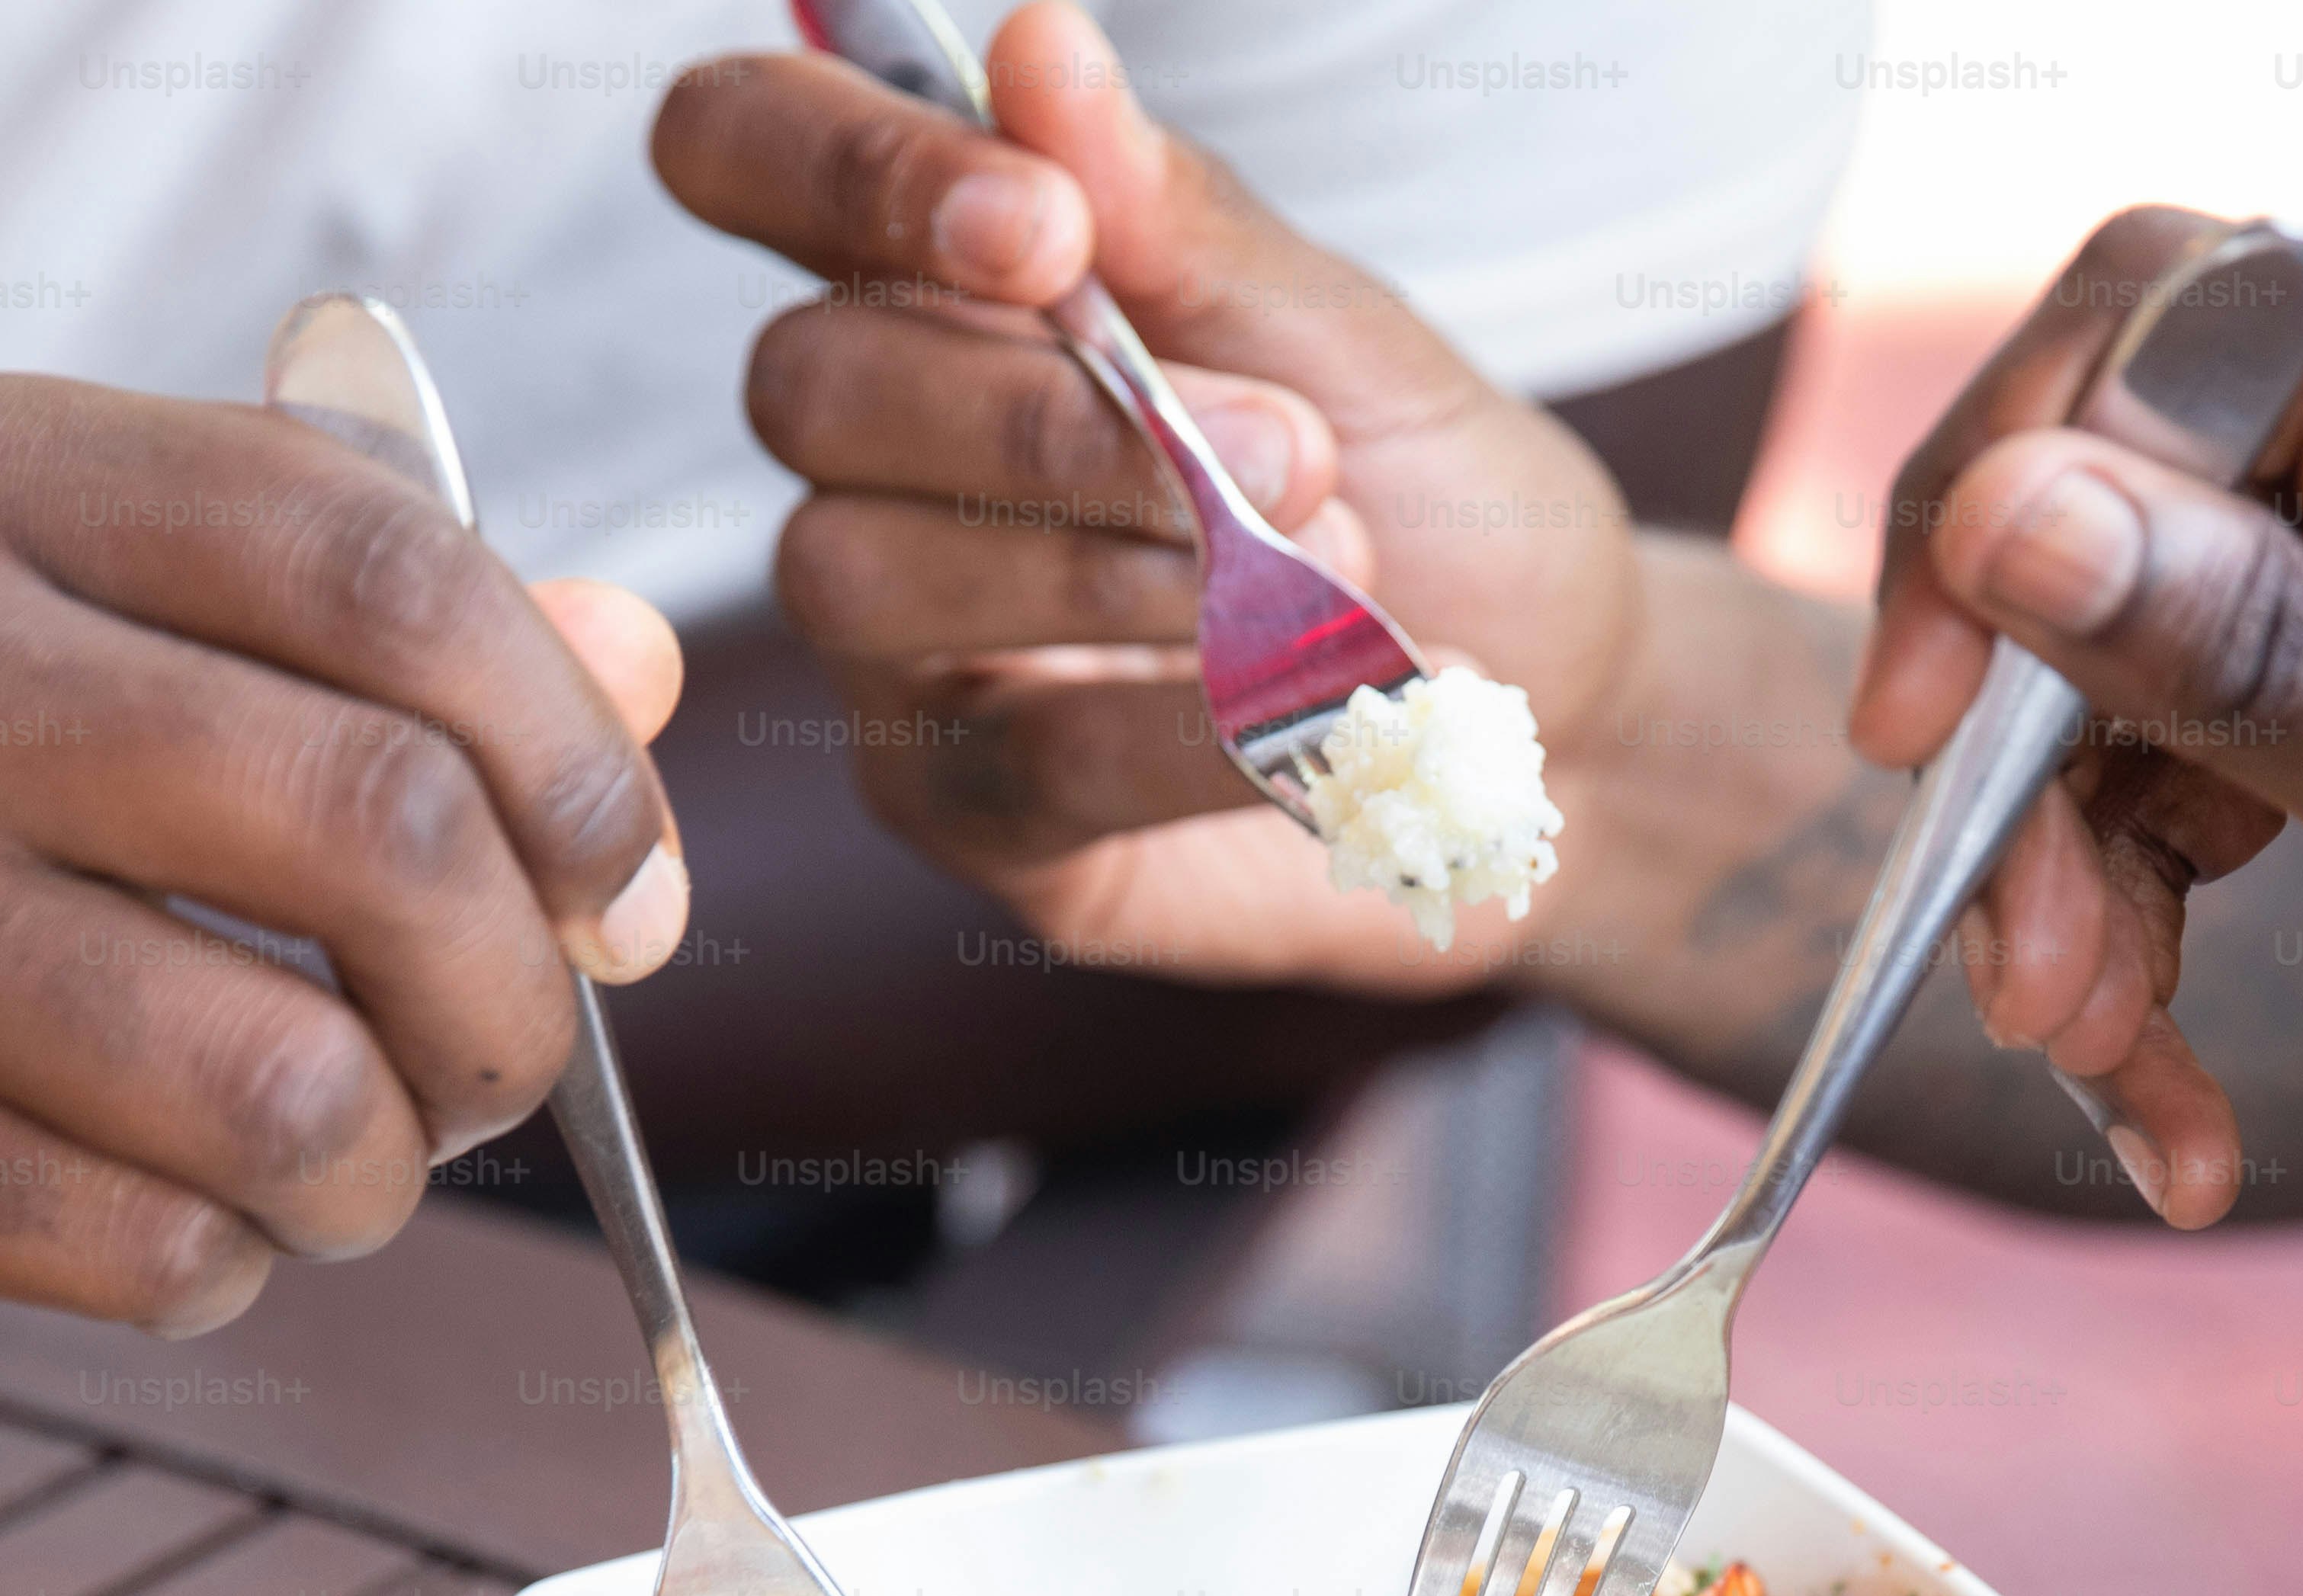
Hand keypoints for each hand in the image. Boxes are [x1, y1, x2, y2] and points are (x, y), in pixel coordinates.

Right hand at [0, 381, 686, 1331]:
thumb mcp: (33, 530)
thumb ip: (345, 587)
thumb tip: (635, 691)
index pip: (400, 588)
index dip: (581, 754)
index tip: (616, 869)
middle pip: (390, 847)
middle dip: (524, 990)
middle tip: (506, 1035)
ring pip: (293, 1102)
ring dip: (391, 1161)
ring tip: (349, 1134)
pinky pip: (155, 1262)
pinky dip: (234, 1259)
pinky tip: (183, 1202)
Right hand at [653, 0, 1638, 985]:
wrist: (1559, 721)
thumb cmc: (1433, 502)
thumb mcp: (1339, 332)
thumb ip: (1176, 216)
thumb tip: (1036, 43)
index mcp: (936, 281)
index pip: (744, 152)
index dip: (841, 169)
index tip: (1046, 232)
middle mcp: (874, 454)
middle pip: (800, 384)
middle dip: (1040, 413)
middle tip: (1286, 447)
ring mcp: (901, 646)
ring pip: (865, 570)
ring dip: (1111, 564)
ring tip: (1325, 569)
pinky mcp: (971, 813)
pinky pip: (1026, 757)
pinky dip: (1189, 727)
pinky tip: (1315, 705)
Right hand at [1847, 213, 2302, 1241]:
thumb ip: (2274, 671)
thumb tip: (2006, 504)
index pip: (2188, 315)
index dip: (2008, 497)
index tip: (1926, 745)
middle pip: (2138, 483)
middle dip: (2036, 739)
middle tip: (2030, 996)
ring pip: (2152, 625)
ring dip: (2086, 857)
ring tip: (2121, 1074)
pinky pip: (2235, 707)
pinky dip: (2171, 885)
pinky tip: (2169, 1078)